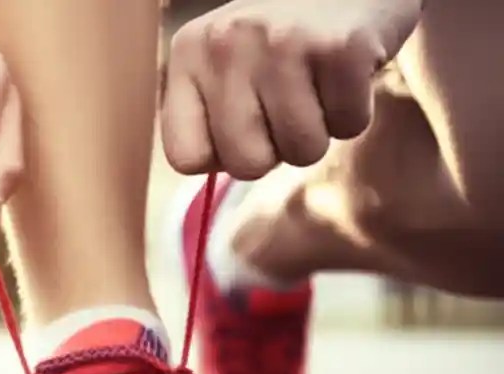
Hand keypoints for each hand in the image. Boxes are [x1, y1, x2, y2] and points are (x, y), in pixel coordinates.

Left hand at [161, 0, 421, 178]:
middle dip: (276, 149)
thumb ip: (207, 114)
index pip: (185, 157)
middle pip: (246, 164)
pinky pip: (348, 126)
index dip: (222, 157)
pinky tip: (345, 74)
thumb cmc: (281, 36)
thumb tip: (210, 171)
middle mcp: (226, 45)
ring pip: (302, 151)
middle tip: (289, 105)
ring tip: (317, 85)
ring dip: (320, 130)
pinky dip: (354, 111)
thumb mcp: (224, 61)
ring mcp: (283, 43)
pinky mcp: (341, 46)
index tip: (244, 129)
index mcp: (188, 54)